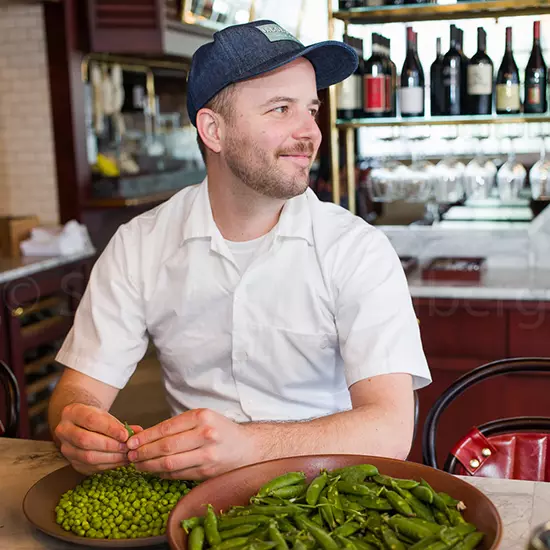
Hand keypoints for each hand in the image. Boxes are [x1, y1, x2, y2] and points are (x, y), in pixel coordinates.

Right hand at [55, 403, 142, 474]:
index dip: (110, 429)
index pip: (91, 421)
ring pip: (87, 456)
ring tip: (127, 455)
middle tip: (127, 447)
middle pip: (86, 440)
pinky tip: (121, 461)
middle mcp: (64, 430)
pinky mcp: (72, 462)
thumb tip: (138, 432)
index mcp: (72, 412)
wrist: (80, 424)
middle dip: (110, 445)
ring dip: (110, 457)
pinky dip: (108, 465)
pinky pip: (90, 467)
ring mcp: (66, 448)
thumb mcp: (106, 416)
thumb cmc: (95, 418)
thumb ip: (120, 424)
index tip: (125, 434)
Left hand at [126, 408, 256, 479]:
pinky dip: (163, 473)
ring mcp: (207, 455)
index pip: (167, 428)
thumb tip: (145, 436)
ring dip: (149, 466)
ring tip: (138, 465)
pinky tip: (154, 471)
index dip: (146, 437)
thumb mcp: (202, 418)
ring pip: (170, 463)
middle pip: (166, 447)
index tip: (131, 442)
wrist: (246, 447)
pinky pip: (178, 474)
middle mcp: (206, 434)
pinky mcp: (207, 472)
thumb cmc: (220, 429)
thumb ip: (178, 425)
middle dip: (144, 452)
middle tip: (130, 456)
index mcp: (202, 417)